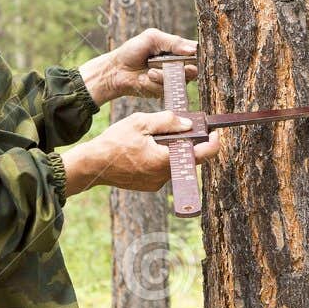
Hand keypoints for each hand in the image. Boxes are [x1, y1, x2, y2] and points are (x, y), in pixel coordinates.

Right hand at [61, 110, 219, 194]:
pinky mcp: (149, 186)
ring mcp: (156, 183)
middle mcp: (164, 176)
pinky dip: (162, 158)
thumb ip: (167, 121)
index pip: (202, 155)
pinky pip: (163, 170)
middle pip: (188, 159)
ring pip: (175, 163)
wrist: (92, 165)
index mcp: (166, 160)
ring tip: (155, 137)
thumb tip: (187, 124)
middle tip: (183, 128)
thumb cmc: (114, 142)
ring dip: (173, 150)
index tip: (216, 132)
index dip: (213, 143)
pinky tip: (147, 148)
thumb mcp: (141, 122)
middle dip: (189, 143)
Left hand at [78, 28, 198, 104]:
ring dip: (163, 77)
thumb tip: (193, 49)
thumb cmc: (132, 51)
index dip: (196, 56)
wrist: (116, 70)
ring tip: (149, 71)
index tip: (192, 56)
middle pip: (193, 71)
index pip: (195, 53)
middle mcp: (177, 66)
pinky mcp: (162, 92)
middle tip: (179, 68)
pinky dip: (153, 84)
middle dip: (184, 69)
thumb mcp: (152, 38)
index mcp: (177, 51)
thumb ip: (173, 42)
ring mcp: (170, 81)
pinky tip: (144, 79)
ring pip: (178, 82)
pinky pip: (165, 90)